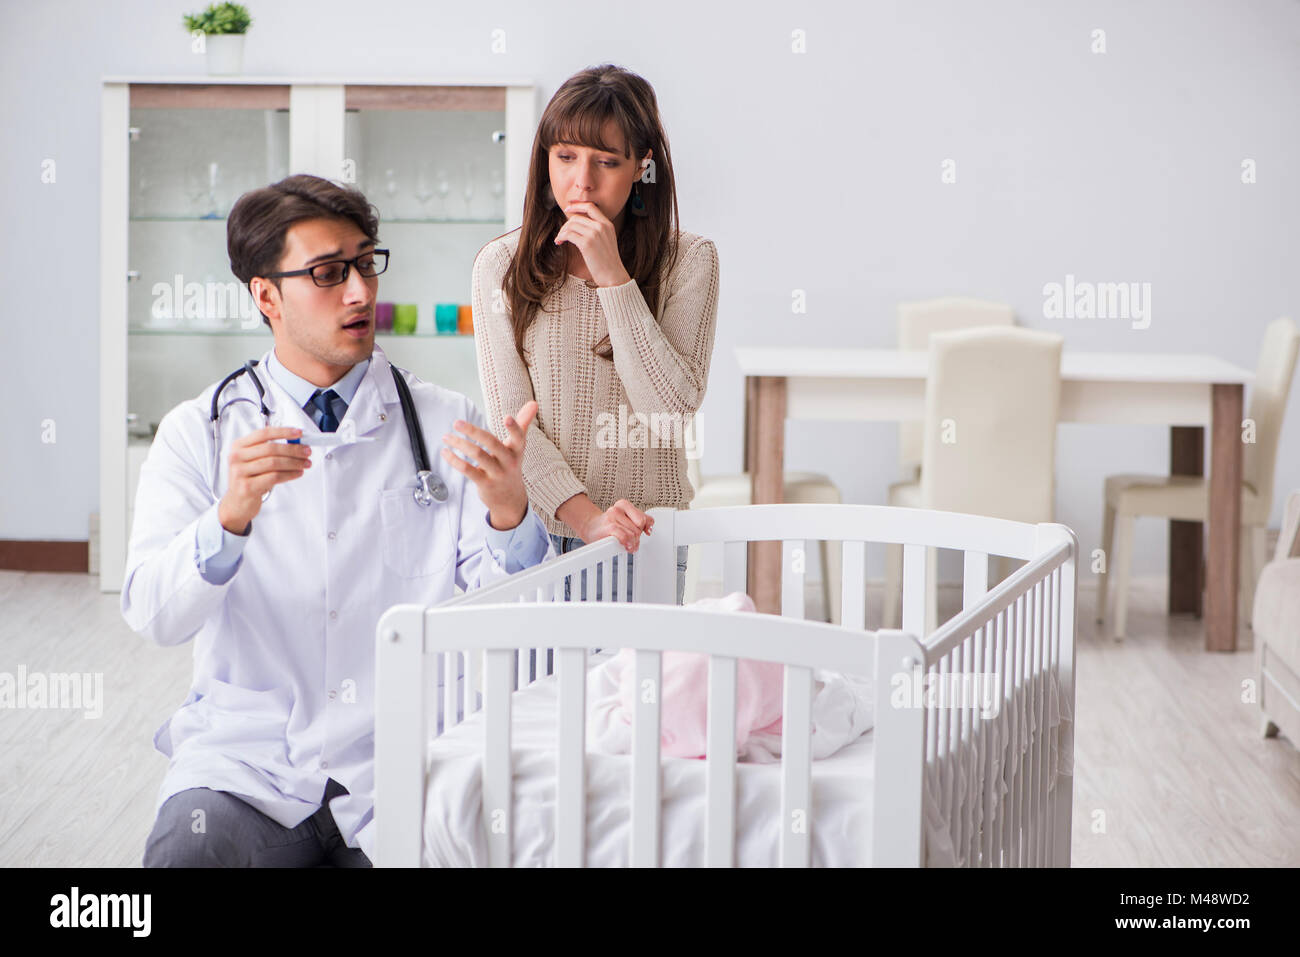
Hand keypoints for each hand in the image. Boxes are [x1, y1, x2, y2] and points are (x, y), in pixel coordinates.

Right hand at [218, 426, 309, 533]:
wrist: (237, 503)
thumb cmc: (250, 479)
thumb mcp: (255, 461)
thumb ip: (270, 450)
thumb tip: (296, 443)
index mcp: (239, 446)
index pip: (263, 433)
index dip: (283, 432)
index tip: (299, 433)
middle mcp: (237, 457)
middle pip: (271, 448)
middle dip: (293, 449)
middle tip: (307, 452)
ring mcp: (240, 472)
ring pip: (274, 463)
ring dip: (294, 462)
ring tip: (305, 464)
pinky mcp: (247, 486)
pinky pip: (274, 477)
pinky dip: (290, 474)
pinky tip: (297, 473)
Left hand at [442, 401, 537, 529]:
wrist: (510, 499)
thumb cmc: (511, 466)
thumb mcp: (518, 446)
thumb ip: (523, 423)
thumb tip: (533, 403)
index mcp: (517, 450)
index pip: (519, 437)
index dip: (514, 427)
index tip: (507, 417)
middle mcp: (509, 461)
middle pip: (492, 443)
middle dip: (473, 431)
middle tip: (457, 423)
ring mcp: (497, 473)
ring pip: (478, 455)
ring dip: (459, 444)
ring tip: (446, 437)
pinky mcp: (485, 484)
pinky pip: (468, 470)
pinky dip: (455, 460)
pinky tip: (446, 452)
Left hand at [553, 201, 631, 287]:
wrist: (613, 275)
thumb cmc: (608, 262)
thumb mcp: (607, 241)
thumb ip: (597, 231)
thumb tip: (579, 226)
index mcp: (607, 224)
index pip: (590, 207)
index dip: (577, 206)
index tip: (568, 209)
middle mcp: (601, 227)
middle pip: (577, 217)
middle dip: (566, 224)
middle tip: (562, 234)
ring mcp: (594, 234)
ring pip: (571, 225)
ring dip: (562, 232)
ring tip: (559, 240)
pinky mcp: (586, 244)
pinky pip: (568, 234)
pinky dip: (561, 237)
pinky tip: (559, 242)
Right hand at [577, 499, 653, 552]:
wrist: (591, 529)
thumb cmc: (609, 525)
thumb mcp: (626, 519)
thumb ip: (641, 520)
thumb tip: (649, 529)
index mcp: (623, 504)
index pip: (644, 518)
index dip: (644, 528)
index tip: (641, 533)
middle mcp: (617, 509)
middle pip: (639, 527)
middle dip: (637, 537)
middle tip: (632, 541)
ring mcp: (612, 517)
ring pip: (633, 533)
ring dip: (633, 543)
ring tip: (628, 545)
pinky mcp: (609, 527)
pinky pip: (625, 537)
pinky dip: (628, 543)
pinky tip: (626, 546)